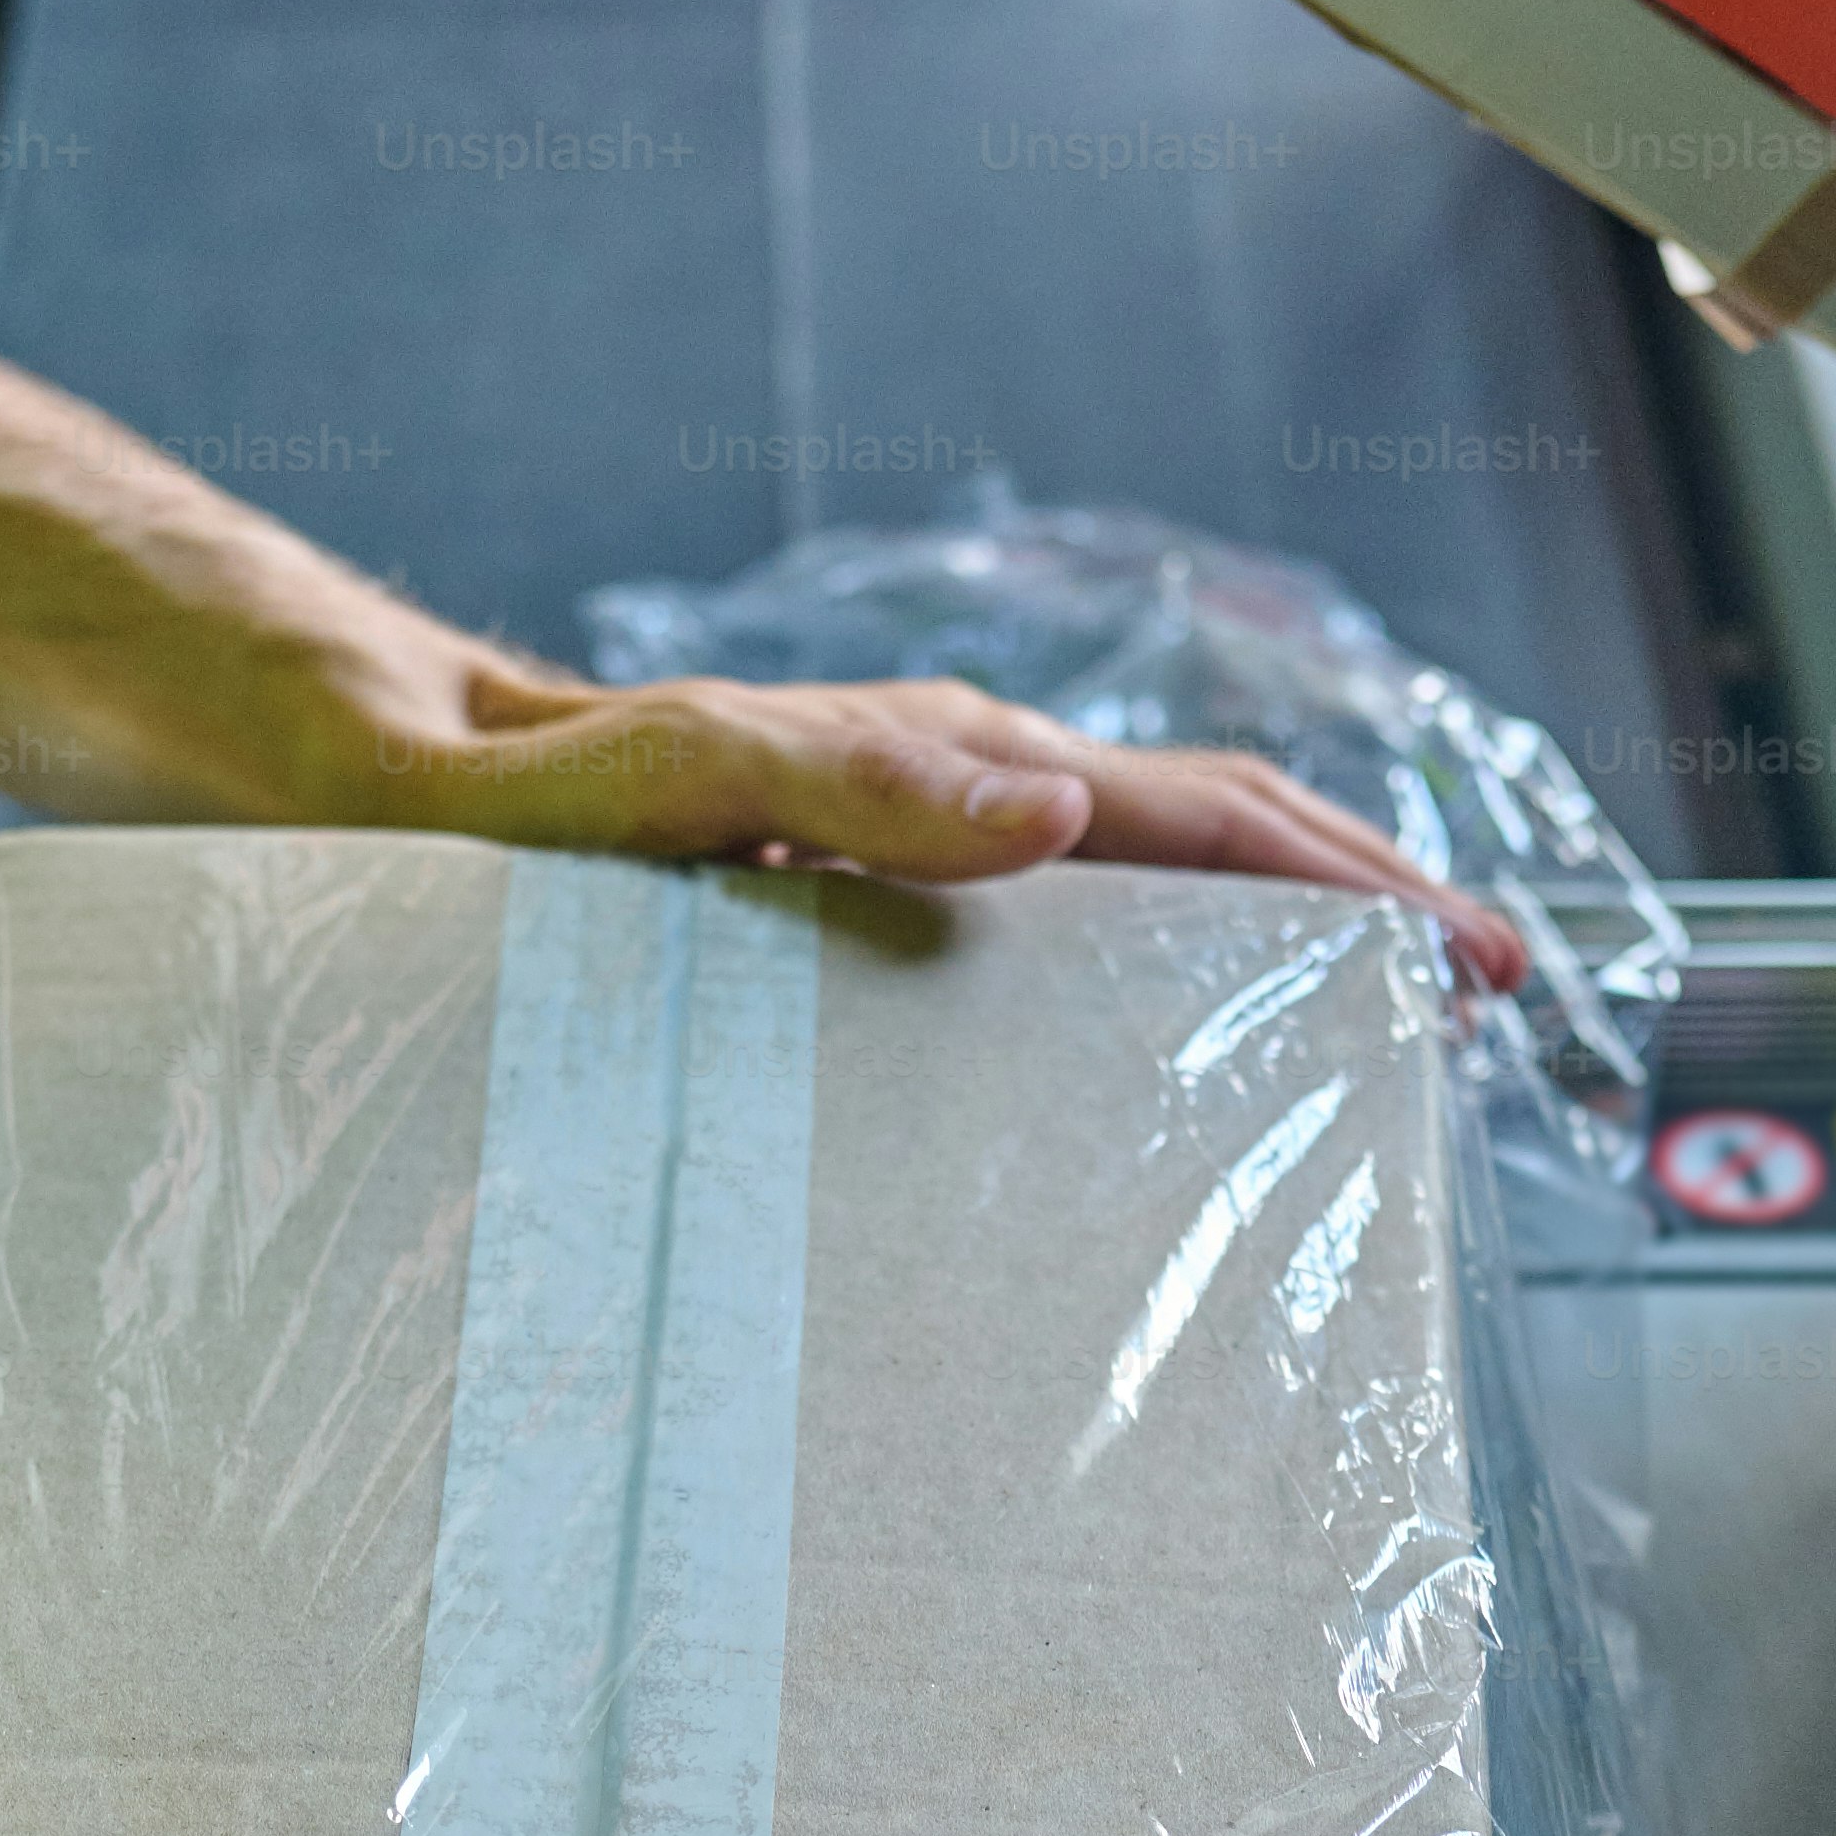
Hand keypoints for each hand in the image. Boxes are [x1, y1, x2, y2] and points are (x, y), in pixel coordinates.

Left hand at [342, 655, 1542, 994]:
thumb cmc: (471, 802)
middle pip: (1206, 841)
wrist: (346, 791)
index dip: (1354, 885)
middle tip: (1489, 1012)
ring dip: (1268, 953)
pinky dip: (1140, 987)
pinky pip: (1038, 942)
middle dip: (1362, 912)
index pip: (1199, 816)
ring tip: (1369, 1050)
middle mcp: (938, 790)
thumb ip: (824, 785)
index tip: (1478, 969)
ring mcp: (899, 842)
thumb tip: (1056, 813)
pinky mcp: (845, 901)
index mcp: (931, 763)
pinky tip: (1155, 1072)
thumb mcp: (634, 792)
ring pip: (1136, 890)